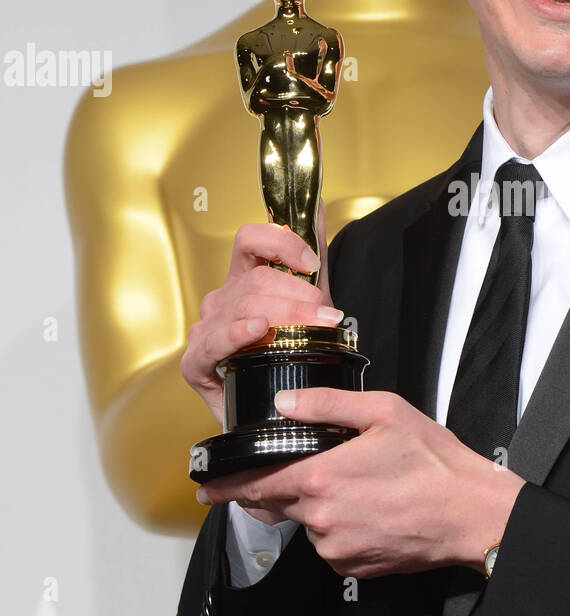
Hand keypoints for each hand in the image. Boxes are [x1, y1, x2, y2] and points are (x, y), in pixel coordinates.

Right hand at [181, 202, 339, 433]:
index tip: (311, 262)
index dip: (280, 242)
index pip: (250, 239)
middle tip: (328, 315)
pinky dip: (236, 333)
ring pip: (244, 307)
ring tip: (313, 329)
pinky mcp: (196, 362)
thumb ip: (313, 255)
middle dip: (298, 295)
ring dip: (285, 316)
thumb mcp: (310, 301)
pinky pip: (214, 341)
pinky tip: (255, 330)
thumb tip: (320, 206)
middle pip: (256, 280)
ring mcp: (207, 328)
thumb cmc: (291, 352)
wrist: (280, 408)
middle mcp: (222, 300)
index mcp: (244, 279)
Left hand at [195, 388, 526, 577]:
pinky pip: (330, 545)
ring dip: (317, 506)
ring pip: (307, 523)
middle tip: (306, 471)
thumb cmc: (435, 463)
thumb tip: (286, 402)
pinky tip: (369, 509)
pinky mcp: (353, 569)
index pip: (255, 484)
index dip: (226, 485)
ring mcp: (336, 548)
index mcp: (322, 478)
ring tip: (361, 486)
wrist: (472, 515)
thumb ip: (328, 404)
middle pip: (278, 504)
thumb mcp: (384, 412)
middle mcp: (322, 519)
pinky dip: (338, 528)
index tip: (204, 486)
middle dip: (278, 488)